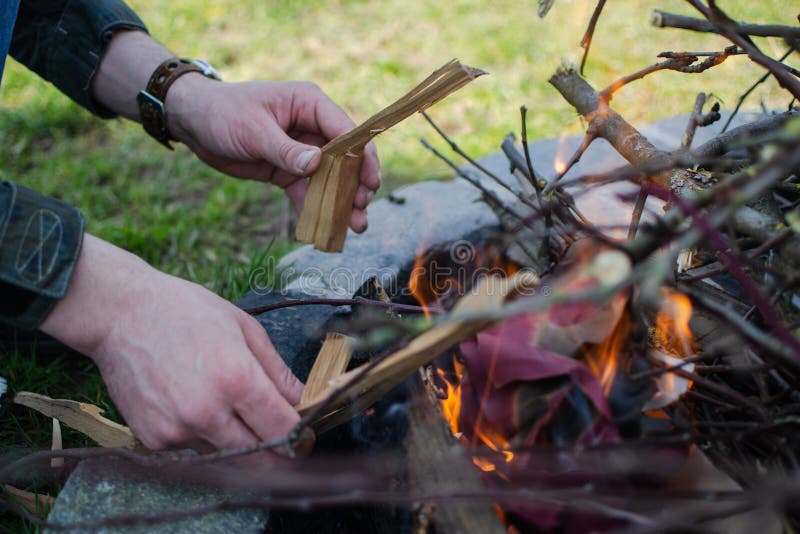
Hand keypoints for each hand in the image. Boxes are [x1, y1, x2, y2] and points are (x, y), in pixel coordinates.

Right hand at [41, 235, 303, 450]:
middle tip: (282, 442)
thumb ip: (277, 371)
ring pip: (225, 457)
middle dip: (276, 454)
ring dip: (237, 444)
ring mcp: (177, 430)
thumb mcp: (244, 328)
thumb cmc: (185, 312)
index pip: (282, 430)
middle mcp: (207, 412)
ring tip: (228, 409)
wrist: (120, 314)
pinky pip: (193, 451)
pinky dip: (203, 438)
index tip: (305, 438)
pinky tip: (194, 406)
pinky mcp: (154, 440)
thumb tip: (302, 401)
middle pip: (258, 458)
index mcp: (236, 380)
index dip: (300, 438)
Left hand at [166, 75, 380, 232]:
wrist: (193, 123)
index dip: (361, 157)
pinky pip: (308, 192)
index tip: (370, 182)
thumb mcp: (253, 130)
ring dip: (341, 203)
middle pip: (345, 159)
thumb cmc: (222, 112)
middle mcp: (312, 127)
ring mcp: (303, 150)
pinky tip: (325, 230)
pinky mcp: (289, 170)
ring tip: (354, 227)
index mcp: (309, 104)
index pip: (345, 130)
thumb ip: (285, 149)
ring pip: (330, 179)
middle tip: (361, 210)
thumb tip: (316, 164)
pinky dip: (316, 210)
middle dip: (355, 185)